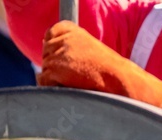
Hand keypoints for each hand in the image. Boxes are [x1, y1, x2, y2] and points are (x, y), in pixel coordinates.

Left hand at [39, 21, 161, 107]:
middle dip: (55, 65)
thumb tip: (43, 58)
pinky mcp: (54, 69)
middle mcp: (62, 38)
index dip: (55, 50)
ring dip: (57, 78)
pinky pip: (44, 81)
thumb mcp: (88, 49)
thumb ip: (68, 47)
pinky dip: (55, 87)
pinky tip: (71, 87)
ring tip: (76, 81)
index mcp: (70, 29)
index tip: (68, 60)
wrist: (118, 79)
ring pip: (45, 69)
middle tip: (75, 74)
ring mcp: (57, 53)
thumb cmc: (108, 69)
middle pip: (46, 53)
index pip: (50, 35)